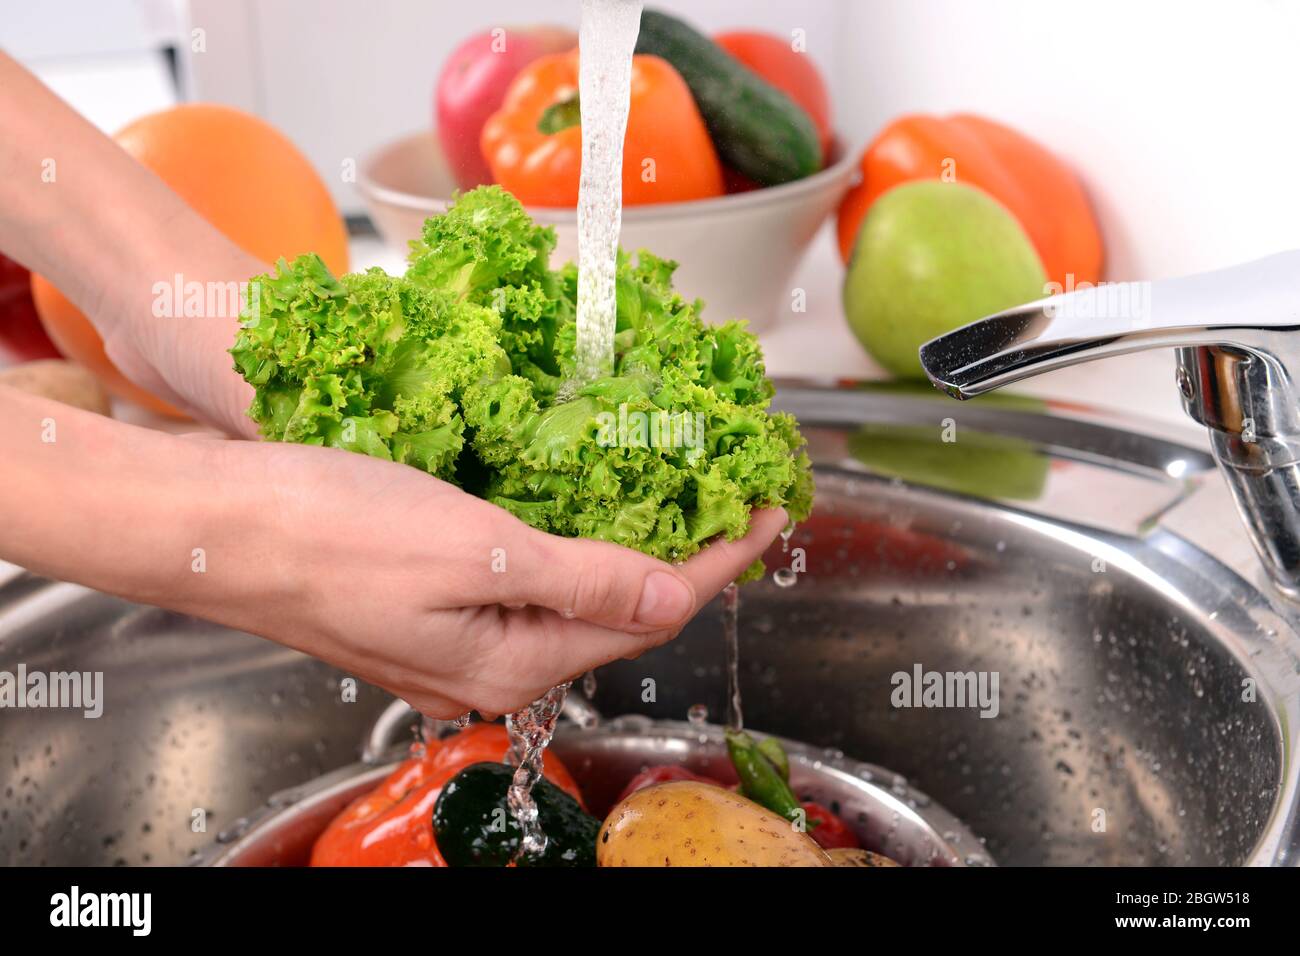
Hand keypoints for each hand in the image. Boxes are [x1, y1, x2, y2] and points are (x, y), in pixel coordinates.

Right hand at [194, 437, 784, 717]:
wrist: (212, 523)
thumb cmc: (329, 531)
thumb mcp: (477, 553)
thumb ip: (583, 582)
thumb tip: (671, 601)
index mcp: (511, 661)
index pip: (647, 614)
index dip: (717, 558)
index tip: (770, 507)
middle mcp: (490, 663)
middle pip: (617, 611)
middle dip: (681, 553)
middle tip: (731, 494)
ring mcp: (456, 637)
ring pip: (573, 594)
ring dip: (627, 545)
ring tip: (676, 493)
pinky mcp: (427, 603)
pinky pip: (526, 579)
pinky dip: (568, 542)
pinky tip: (580, 504)